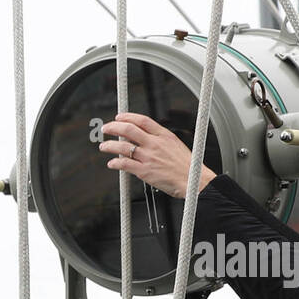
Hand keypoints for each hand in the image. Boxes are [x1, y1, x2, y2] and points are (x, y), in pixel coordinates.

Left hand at [98, 112, 216, 199]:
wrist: (194, 181)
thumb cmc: (189, 167)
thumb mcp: (176, 145)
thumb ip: (161, 140)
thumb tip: (145, 138)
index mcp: (164, 135)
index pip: (142, 120)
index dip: (128, 117)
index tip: (119, 117)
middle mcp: (155, 144)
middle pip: (128, 129)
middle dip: (113, 127)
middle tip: (106, 129)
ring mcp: (149, 157)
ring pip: (122, 146)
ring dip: (109, 146)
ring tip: (104, 146)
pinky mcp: (145, 171)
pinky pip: (124, 164)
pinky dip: (115, 163)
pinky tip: (112, 164)